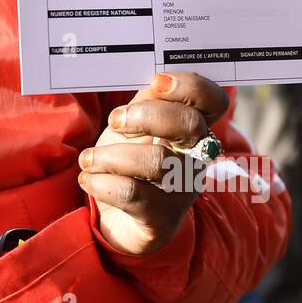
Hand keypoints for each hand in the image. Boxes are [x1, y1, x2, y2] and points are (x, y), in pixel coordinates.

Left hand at [78, 72, 228, 255]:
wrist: (121, 219)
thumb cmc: (130, 161)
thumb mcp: (136, 125)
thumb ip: (147, 102)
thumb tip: (155, 83)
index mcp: (193, 128)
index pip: (214, 101)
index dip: (190, 86)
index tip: (156, 83)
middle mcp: (195, 158)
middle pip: (190, 125)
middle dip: (146, 115)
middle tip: (115, 121)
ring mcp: (182, 190)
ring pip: (156, 161)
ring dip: (111, 155)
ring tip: (88, 159)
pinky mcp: (161, 219)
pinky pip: (132, 193)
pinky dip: (101, 182)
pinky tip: (88, 179)